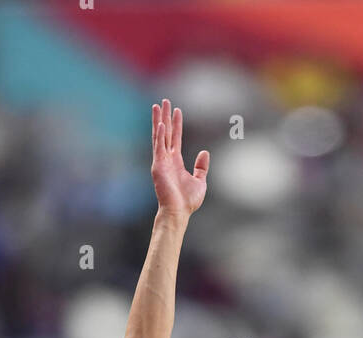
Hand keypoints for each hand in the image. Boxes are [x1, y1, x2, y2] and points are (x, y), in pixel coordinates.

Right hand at [151, 99, 208, 215]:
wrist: (178, 212)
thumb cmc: (187, 201)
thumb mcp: (200, 181)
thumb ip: (201, 167)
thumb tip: (205, 152)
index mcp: (176, 162)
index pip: (175, 138)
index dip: (176, 124)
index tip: (177, 110)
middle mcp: (167, 160)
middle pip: (165, 133)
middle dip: (165, 117)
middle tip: (164, 101)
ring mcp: (161, 162)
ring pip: (159, 136)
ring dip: (158, 120)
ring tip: (158, 106)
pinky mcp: (157, 167)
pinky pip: (158, 148)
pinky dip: (158, 136)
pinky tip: (159, 124)